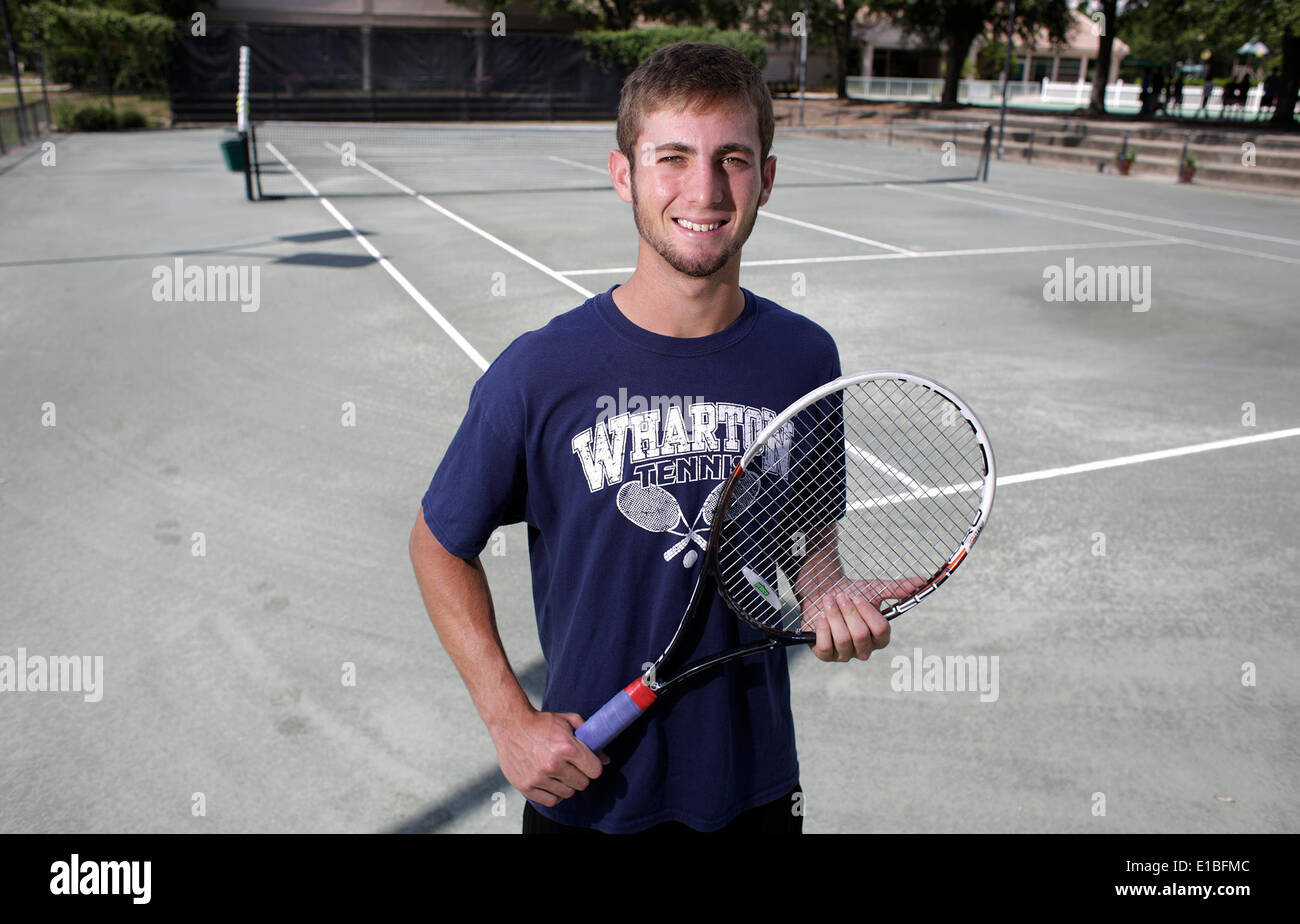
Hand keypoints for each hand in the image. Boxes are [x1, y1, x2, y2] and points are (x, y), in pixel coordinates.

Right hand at [491, 708, 608, 806]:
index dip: (593, 766)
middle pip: (582, 783)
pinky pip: (551, 801)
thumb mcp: (568, 721)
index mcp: (566, 747)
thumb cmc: (542, 723)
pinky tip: (551, 782)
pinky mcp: (526, 786)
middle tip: (572, 766)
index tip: (587, 762)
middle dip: (581, 775)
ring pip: (568, 793)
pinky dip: (554, 794)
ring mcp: (538, 777)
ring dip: (567, 785)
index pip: (595, 770)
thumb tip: (606, 760)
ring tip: (559, 772)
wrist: (511, 725)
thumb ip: (590, 738)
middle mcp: (553, 764)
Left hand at [802, 578, 924, 662]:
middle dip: (848, 612)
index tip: (858, 597)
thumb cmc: (851, 594)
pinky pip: (825, 647)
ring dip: (834, 615)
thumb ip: (898, 588)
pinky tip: (820, 616)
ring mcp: (844, 655)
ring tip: (829, 601)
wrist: (823, 593)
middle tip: (841, 597)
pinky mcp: (825, 655)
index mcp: (880, 637)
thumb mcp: (874, 590)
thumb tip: (922, 581)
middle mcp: (864, 649)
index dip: (868, 613)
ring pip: (843, 640)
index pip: (881, 631)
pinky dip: (822, 628)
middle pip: (860, 635)